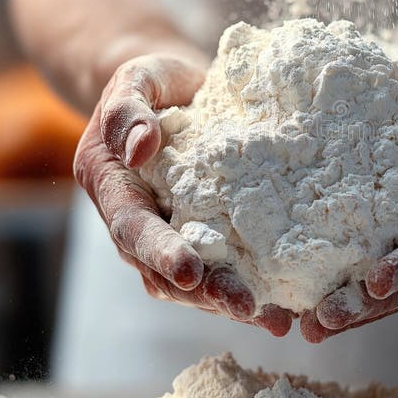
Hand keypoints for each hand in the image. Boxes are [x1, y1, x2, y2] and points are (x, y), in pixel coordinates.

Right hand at [74, 53, 292, 336]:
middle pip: (163, 270)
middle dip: (204, 292)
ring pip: (194, 282)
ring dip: (231, 301)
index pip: (131, 227)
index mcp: (111, 187)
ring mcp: (171, 231)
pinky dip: (250, 286)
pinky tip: (286, 303)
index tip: (189, 269)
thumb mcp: (135, 79)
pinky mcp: (206, 233)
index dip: (159, 251)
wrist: (175, 89)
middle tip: (245, 306)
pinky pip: (222, 268)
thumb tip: (139, 147)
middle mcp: (137, 220)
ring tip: (275, 318)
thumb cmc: (153, 80)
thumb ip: (128, 108)